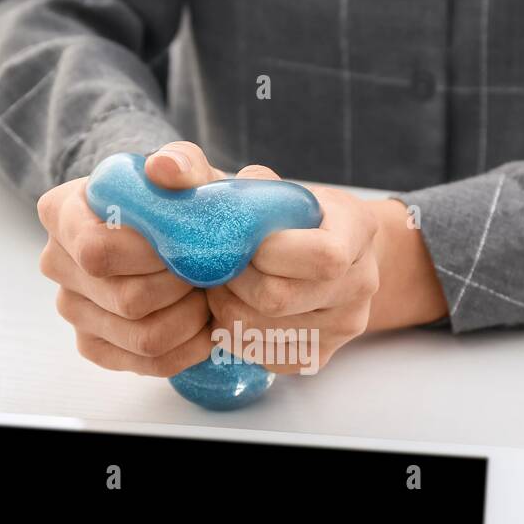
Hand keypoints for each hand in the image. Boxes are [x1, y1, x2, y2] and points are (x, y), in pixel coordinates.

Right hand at [37, 141, 225, 376]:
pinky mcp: (93, 345)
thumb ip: (181, 164)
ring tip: (207, 295)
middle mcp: (56, 262)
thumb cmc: (175, 201)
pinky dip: (187, 348)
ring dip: (191, 320)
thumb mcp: (185, 173)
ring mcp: (72, 308)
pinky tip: (201, 324)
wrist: (176, 233)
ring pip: (142, 337)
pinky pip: (147, 363)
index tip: (188, 244)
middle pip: (127, 299)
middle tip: (209, 272)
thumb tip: (163, 168)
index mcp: (61, 211)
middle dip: (182, 288)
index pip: (98, 252)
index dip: (153, 256)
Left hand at [206, 179, 448, 373]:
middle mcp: (361, 282)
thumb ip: (204, 168)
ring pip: (263, 332)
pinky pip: (262, 355)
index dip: (267, 252)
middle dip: (233, 282)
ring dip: (226, 309)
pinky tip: (233, 308)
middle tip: (215, 266)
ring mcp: (344, 325)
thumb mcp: (253, 181)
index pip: (321, 256)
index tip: (239, 240)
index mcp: (357, 230)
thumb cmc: (281, 213)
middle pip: (281, 299)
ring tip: (220, 285)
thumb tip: (161, 169)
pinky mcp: (318, 355)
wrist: (326, 250)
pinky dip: (234, 334)